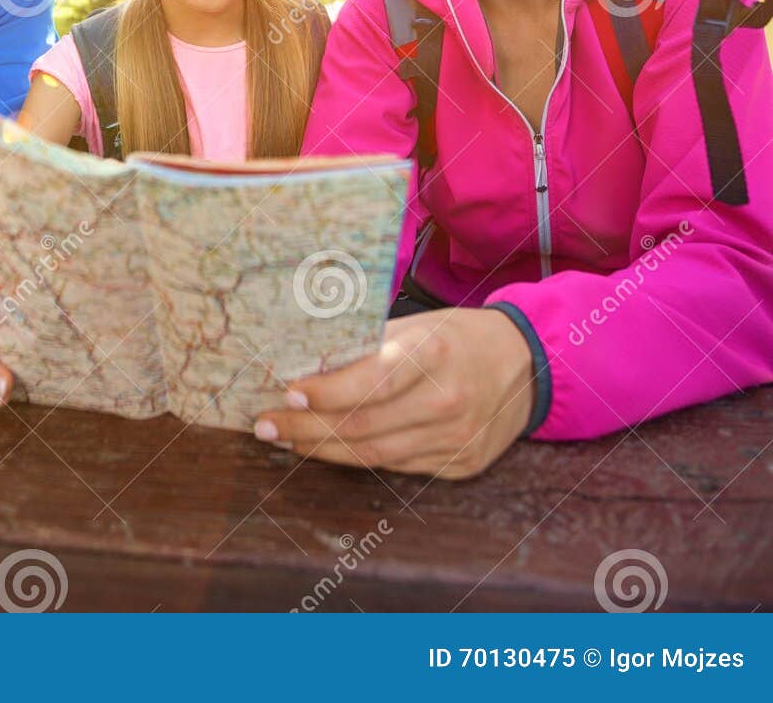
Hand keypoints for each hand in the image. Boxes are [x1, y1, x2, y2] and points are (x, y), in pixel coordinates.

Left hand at [254, 307, 534, 478]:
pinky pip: (395, 466)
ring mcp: (455, 440)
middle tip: (266, 424)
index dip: (325, 393)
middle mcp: (446, 402)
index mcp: (434, 355)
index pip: (370, 382)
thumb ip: (368, 346)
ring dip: (322, 450)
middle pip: (362, 427)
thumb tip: (306, 364)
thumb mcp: (417, 325)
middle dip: (306, 429)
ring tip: (285, 439)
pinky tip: (328, 449)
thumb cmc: (457, 337)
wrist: (526, 365)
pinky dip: (356, 458)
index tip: (286, 394)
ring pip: (373, 455)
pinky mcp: (458, 465)